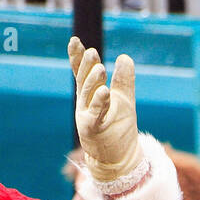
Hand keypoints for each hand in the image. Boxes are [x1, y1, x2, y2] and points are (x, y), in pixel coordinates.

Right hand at [68, 36, 143, 184]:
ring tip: (101, 68)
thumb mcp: (124, 99)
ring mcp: (86, 117)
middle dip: (86, 66)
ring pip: (88, 96)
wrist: (118, 158)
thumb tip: (124, 57)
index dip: (77, 58)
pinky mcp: (92, 130)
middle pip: (84, 81)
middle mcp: (85, 104)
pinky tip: (105, 92)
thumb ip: (123, 80)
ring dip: (93, 81)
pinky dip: (99, 103)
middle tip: (92, 52)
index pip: (82, 73)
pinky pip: (95, 115)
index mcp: (91, 95)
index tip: (75, 41)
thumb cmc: (119, 128)